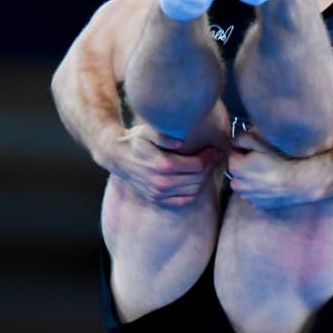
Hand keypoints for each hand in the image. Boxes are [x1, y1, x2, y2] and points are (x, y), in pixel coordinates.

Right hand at [103, 124, 222, 207]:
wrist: (117, 156)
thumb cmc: (135, 140)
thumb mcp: (146, 131)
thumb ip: (162, 135)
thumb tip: (180, 142)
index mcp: (162, 165)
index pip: (197, 165)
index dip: (210, 157)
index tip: (215, 149)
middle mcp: (161, 182)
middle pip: (198, 179)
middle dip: (211, 167)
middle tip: (215, 156)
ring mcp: (159, 193)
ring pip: (193, 191)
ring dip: (205, 180)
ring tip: (208, 167)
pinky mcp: (156, 199)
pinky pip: (183, 201)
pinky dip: (194, 193)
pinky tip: (198, 182)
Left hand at [227, 130, 329, 208]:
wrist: (302, 182)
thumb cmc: (283, 160)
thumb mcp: (261, 142)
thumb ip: (242, 138)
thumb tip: (235, 141)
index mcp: (236, 168)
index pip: (233, 154)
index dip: (245, 150)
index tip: (257, 150)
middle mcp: (238, 185)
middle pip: (238, 169)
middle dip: (246, 164)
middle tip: (264, 160)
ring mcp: (248, 197)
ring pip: (245, 182)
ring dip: (251, 177)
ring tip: (269, 172)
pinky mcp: (258, 205)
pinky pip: (253, 193)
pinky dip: (258, 188)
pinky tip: (272, 182)